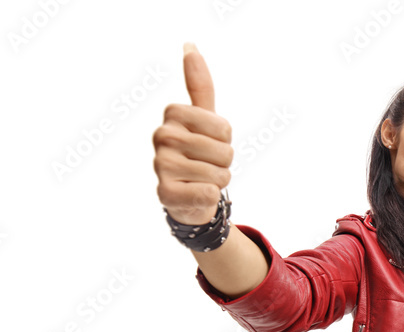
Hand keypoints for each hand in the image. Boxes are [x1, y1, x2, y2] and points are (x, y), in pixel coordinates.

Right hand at [152, 43, 233, 224]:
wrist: (189, 195)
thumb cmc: (199, 153)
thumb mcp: (203, 118)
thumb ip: (199, 85)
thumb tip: (190, 45)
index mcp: (173, 115)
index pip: (225, 129)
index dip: (225, 140)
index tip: (209, 141)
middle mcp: (162, 137)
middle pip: (224, 152)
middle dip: (223, 163)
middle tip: (205, 164)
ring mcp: (161, 166)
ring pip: (218, 175)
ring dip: (218, 181)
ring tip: (200, 179)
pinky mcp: (165, 194)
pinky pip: (209, 194)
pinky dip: (209, 198)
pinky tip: (193, 195)